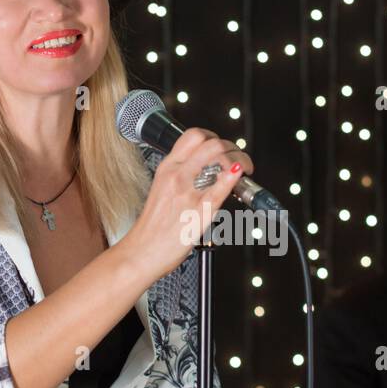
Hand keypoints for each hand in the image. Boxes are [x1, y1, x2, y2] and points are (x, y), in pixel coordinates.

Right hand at [121, 127, 253, 280]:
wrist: (142, 252)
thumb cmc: (153, 227)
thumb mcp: (162, 189)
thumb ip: (182, 176)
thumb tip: (205, 169)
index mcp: (167, 168)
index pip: (194, 135)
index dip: (214, 137)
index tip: (222, 148)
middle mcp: (177, 176)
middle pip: (212, 143)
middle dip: (233, 148)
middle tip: (239, 160)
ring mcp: (188, 192)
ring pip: (220, 159)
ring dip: (240, 160)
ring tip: (244, 170)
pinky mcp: (199, 212)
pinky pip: (220, 188)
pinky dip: (233, 177)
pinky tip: (240, 174)